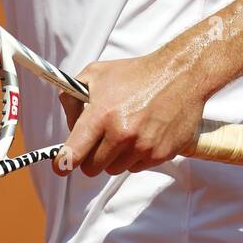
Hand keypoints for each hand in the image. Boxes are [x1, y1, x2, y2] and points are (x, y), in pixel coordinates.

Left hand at [55, 45, 207, 177]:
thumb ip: (72, 96)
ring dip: (115, 156)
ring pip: (115, 168)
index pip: (75, 151)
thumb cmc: (137, 73)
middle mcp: (121, 133)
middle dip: (91, 158)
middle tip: (98, 143)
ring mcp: (142, 146)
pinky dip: (136, 155)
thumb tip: (68, 124)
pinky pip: (137, 166)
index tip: (62, 166)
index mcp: (102, 114)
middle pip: (92, 167)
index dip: (65, 162)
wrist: (181, 74)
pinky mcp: (161, 154)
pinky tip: (143, 134)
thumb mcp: (97, 73)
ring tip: (126, 132)